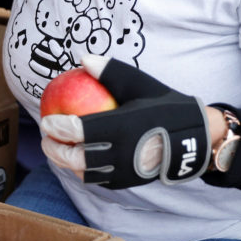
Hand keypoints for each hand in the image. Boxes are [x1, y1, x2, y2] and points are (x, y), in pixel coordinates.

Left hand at [41, 55, 212, 189]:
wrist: (194, 137)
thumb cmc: (163, 105)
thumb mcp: (139, 84)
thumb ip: (110, 72)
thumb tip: (83, 59)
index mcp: (121, 127)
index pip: (78, 131)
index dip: (56, 128)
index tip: (46, 121)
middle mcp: (122, 152)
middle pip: (76, 158)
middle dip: (54, 150)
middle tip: (45, 140)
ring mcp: (125, 170)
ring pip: (85, 173)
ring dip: (66, 164)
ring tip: (57, 151)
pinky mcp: (129, 180)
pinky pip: (99, 180)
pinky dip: (84, 172)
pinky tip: (76, 162)